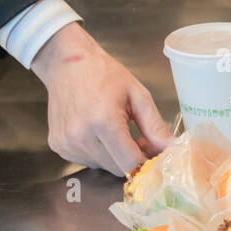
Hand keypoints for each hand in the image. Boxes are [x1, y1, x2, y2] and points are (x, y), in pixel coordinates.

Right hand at [32, 22, 172, 176]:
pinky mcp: (58, 146)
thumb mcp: (137, 96)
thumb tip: (172, 149)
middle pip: (118, 168)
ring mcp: (67, 143)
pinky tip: (98, 133)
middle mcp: (81, 136)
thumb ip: (156, 127)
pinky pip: (87, 161)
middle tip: (139, 141)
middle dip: (132, 159)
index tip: (155, 158)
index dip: (147, 164)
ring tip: (117, 133)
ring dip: (114, 157)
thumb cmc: (104, 74)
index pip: (131, 163)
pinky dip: (98, 153)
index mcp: (103, 121)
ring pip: (103, 167)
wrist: (67, 62)